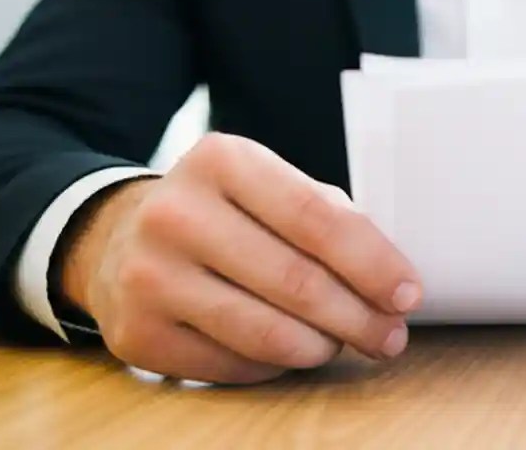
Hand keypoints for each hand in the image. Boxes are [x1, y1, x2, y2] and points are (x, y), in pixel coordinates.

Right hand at [61, 133, 421, 383]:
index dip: (372, 262)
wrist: (117, 240)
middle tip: (391, 336)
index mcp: (223, 161)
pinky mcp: (136, 332)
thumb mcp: (267, 186)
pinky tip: (289, 350)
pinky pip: (231, 364)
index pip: (316, 218)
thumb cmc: (224, 213)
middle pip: (296, 281)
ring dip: (321, 346)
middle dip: (358, 317)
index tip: (408, 294)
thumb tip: (391, 281)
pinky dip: (273, 365)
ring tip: (345, 343)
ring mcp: (148, 274)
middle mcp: (177, 213)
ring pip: (264, 332)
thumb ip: (327, 217)